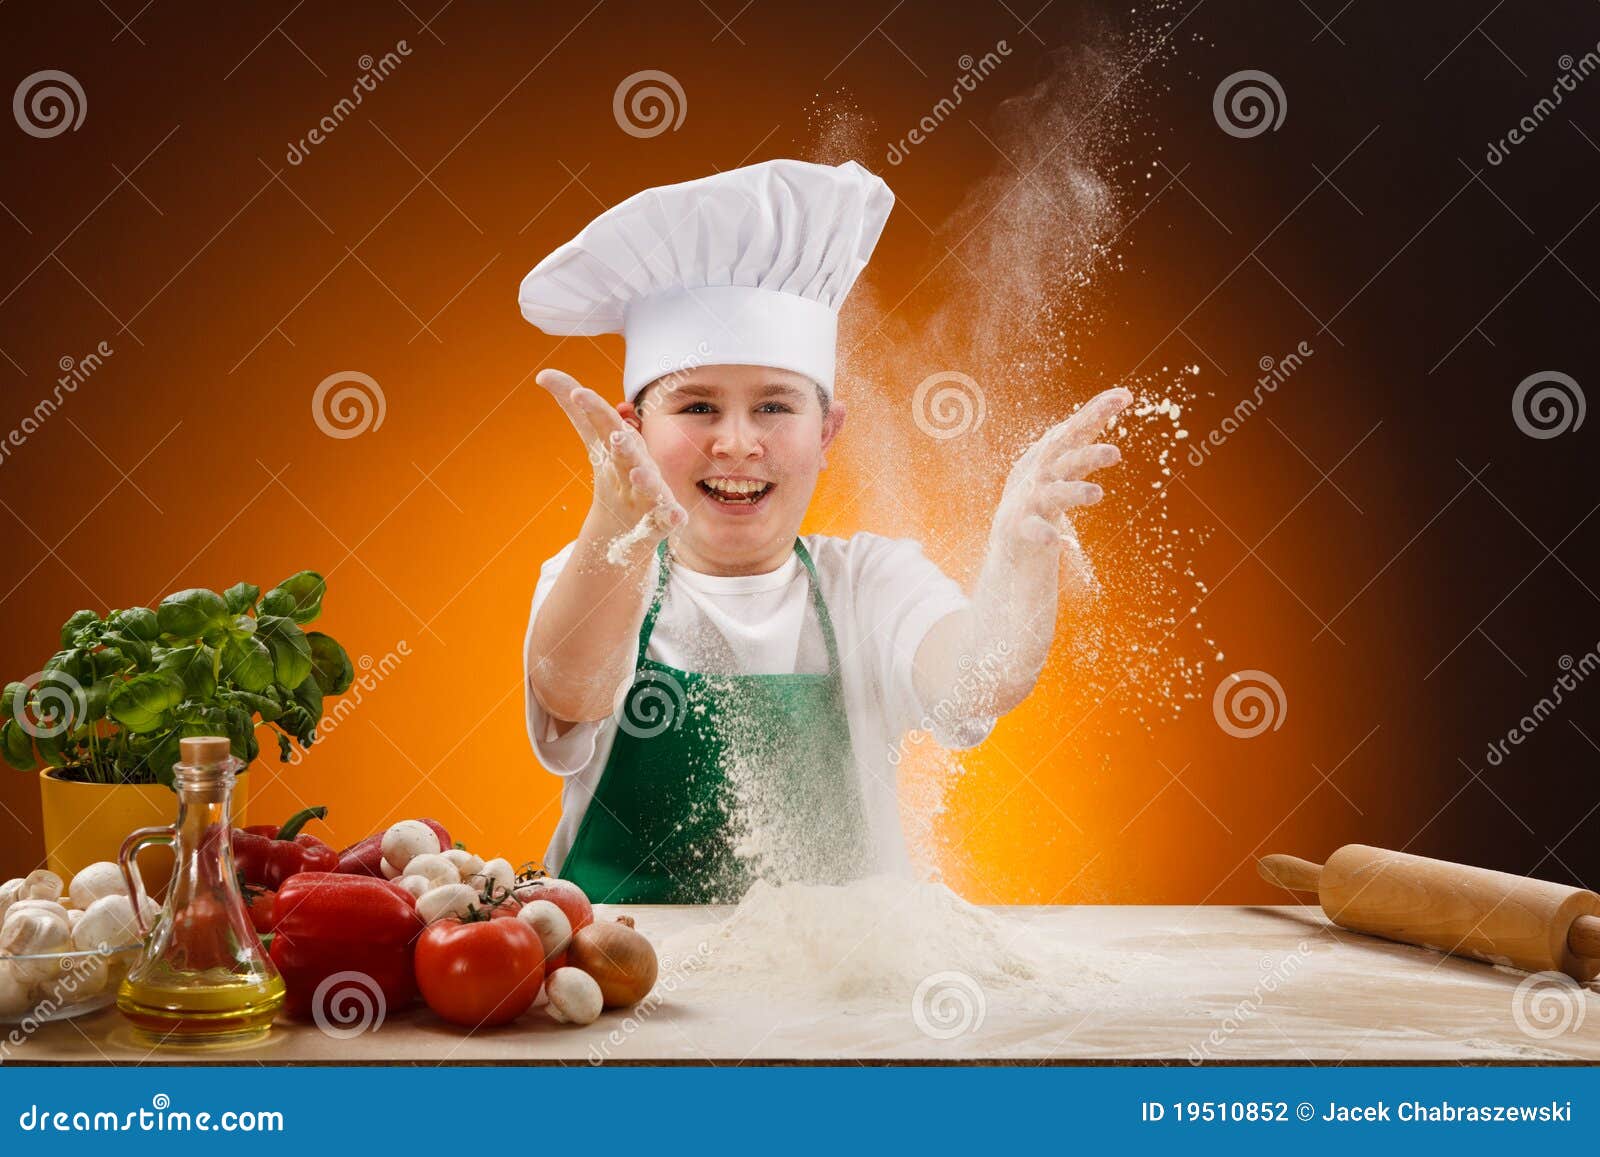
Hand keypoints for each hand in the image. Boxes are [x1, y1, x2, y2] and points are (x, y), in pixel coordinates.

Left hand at [536, 368, 686, 547]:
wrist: (636, 517)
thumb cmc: (619, 471)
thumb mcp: (596, 442)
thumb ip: (574, 410)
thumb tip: (543, 374)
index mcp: (620, 445)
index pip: (605, 422)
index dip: (594, 409)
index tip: (577, 394)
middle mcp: (638, 464)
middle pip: (630, 453)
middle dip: (624, 444)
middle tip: (617, 435)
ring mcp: (652, 491)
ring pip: (651, 485)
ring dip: (646, 479)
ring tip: (637, 475)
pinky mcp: (663, 518)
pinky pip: (670, 518)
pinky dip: (673, 516)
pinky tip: (675, 517)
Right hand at [994, 387, 1131, 548]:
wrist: (1009, 530)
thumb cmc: (1044, 489)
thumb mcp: (1067, 459)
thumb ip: (1094, 429)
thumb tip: (1123, 393)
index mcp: (1055, 456)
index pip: (1077, 430)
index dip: (1097, 413)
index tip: (1125, 396)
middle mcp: (1043, 473)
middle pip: (1068, 461)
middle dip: (1089, 456)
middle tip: (1115, 454)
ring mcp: (1031, 498)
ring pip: (1056, 495)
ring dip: (1074, 492)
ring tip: (1096, 494)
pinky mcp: (1021, 526)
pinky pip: (1034, 529)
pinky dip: (1043, 533)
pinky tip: (1054, 540)